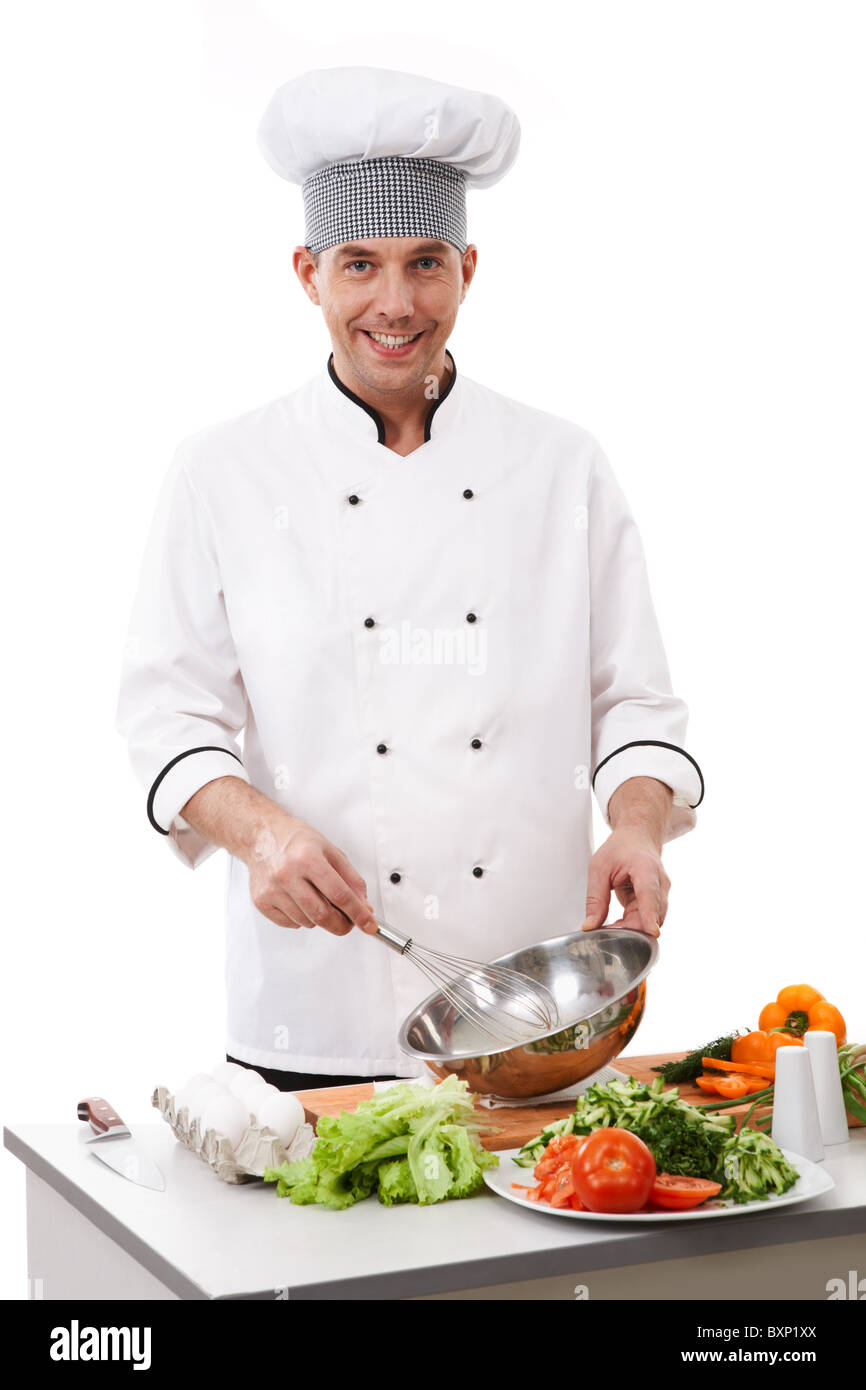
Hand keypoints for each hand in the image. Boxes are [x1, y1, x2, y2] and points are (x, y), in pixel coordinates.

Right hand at [244, 814, 378, 936]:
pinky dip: (302, 919)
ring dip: (320, 919)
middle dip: (342, 924)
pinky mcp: (261, 901)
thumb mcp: (331, 851)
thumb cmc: (297, 842)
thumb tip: (363, 906)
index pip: (339, 894)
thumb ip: (351, 879)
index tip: (369, 925)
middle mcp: (287, 874)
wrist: (262, 836)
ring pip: (307, 922)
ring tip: (316, 898)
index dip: (358, 913)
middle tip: (349, 922)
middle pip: (322, 915)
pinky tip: (299, 900)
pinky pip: (291, 924)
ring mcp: (272, 889)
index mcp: (308, 858)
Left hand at [580, 828, 669, 937]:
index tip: (652, 932)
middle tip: (606, 935)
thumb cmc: (620, 848)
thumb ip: (595, 899)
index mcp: (645, 868)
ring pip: (651, 921)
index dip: (650, 915)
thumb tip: (590, 927)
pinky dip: (633, 926)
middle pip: (651, 914)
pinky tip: (617, 926)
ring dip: (632, 930)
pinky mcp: (657, 902)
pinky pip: (647, 920)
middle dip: (632, 930)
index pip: (649, 894)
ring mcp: (662, 894)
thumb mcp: (599, 869)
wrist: (639, 837)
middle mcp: (659, 882)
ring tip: (609, 929)